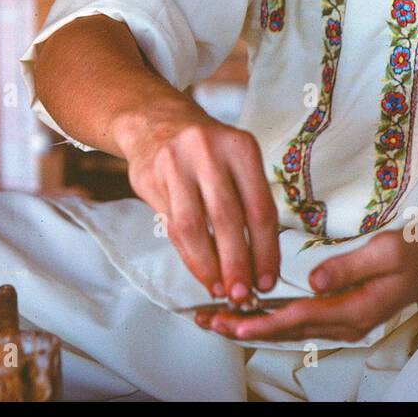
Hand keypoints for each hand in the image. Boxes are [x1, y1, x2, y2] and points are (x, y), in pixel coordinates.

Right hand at [115, 100, 279, 303]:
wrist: (155, 121)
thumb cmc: (206, 151)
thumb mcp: (235, 161)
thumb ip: (248, 203)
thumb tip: (260, 264)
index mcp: (240, 148)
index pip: (259, 208)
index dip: (266, 251)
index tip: (268, 280)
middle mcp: (208, 151)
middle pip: (227, 219)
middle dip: (237, 264)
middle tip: (243, 295)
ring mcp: (175, 163)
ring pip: (193, 226)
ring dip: (209, 265)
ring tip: (220, 289)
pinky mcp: (149, 177)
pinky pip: (171, 225)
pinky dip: (188, 255)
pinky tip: (201, 272)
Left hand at [195, 230, 417, 341]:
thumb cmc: (413, 254)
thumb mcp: (387, 252)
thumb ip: (349, 266)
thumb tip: (315, 280)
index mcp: (355, 310)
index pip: (300, 318)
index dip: (265, 319)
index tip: (236, 319)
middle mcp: (343, 323)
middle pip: (285, 330)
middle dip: (244, 327)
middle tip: (207, 321)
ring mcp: (339, 321)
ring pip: (286, 329)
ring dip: (249, 324)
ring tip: (213, 319)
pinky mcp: (336, 314)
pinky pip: (295, 321)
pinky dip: (267, 318)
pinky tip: (245, 313)